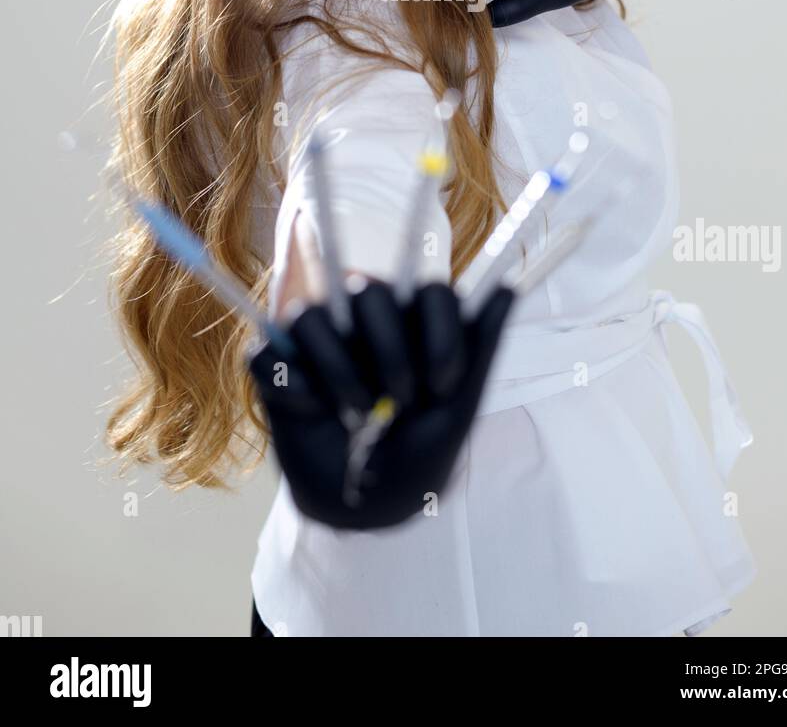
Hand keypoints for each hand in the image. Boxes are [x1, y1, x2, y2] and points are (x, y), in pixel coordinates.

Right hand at [248, 280, 513, 529]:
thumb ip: (481, 347)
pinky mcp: (276, 365)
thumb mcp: (456, 410)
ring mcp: (316, 340)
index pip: (429, 290)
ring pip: (309, 314)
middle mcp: (363, 320)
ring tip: (356, 414)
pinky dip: (294, 386)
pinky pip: (268, 353)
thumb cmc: (417, 455)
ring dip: (339, 371)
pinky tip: (315, 413)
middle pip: (369, 290)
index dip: (439, 333)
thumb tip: (512, 286)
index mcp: (412, 321)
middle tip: (399, 400)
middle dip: (390, 352)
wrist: (364, 506)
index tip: (443, 384)